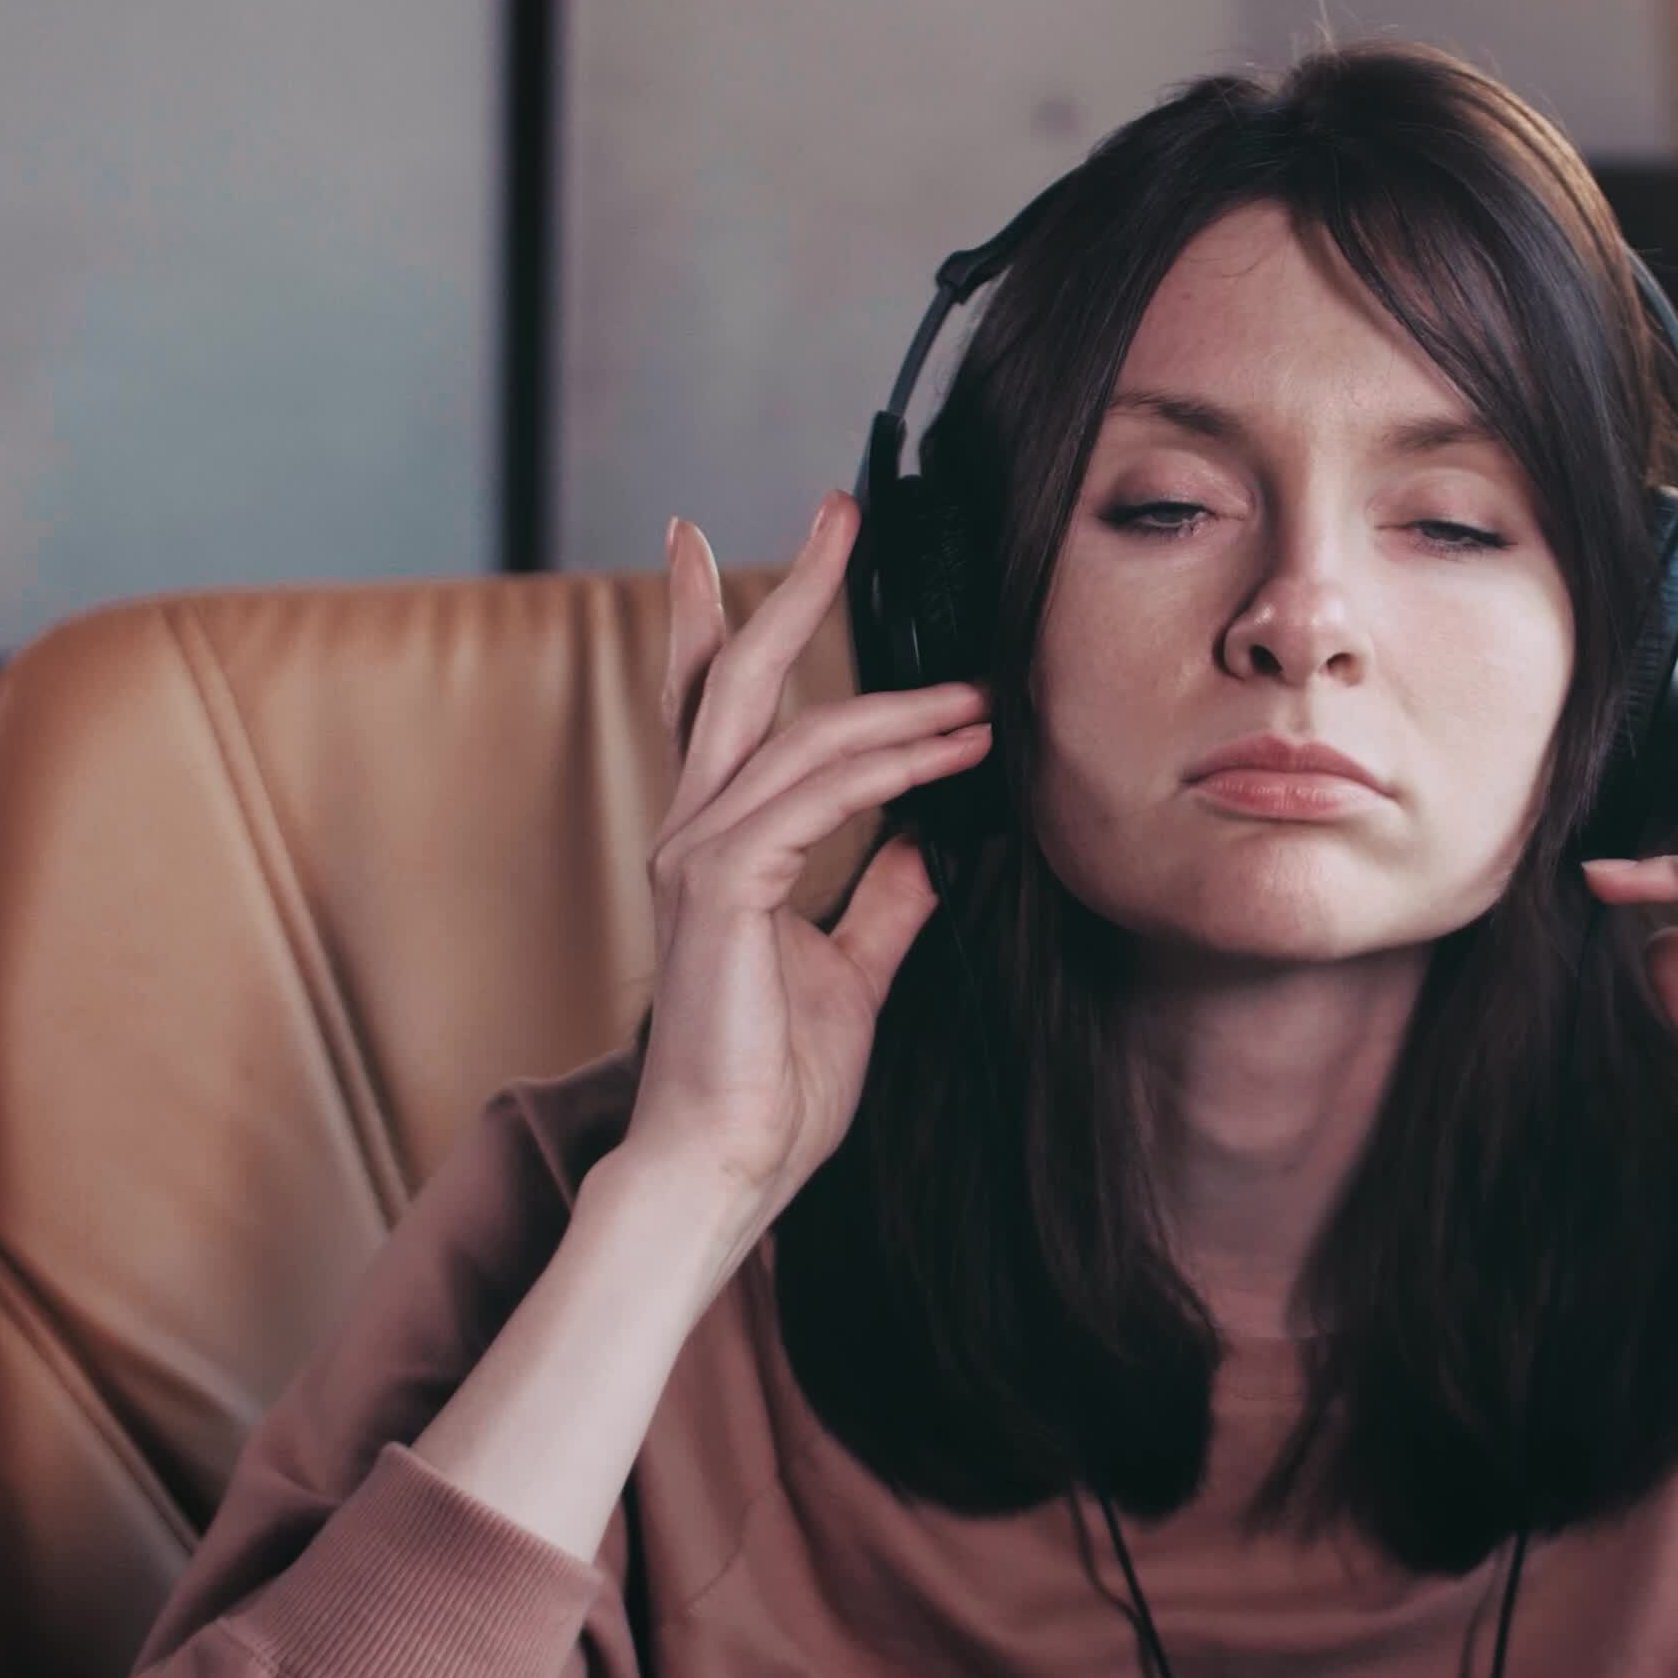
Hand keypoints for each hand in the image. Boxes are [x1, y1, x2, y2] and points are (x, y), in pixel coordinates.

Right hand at [612, 492, 992, 1273]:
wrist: (728, 1169)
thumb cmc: (774, 1085)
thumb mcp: (855, 973)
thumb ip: (888, 899)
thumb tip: (933, 839)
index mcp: (715, 846)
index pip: (709, 708)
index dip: (709, 618)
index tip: (713, 541)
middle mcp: (693, 834)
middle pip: (732, 676)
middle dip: (792, 587)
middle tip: (842, 508)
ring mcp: (698, 857)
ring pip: (793, 729)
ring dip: (898, 700)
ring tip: (983, 693)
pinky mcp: (723, 889)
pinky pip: (815, 796)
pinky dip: (890, 763)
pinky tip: (956, 753)